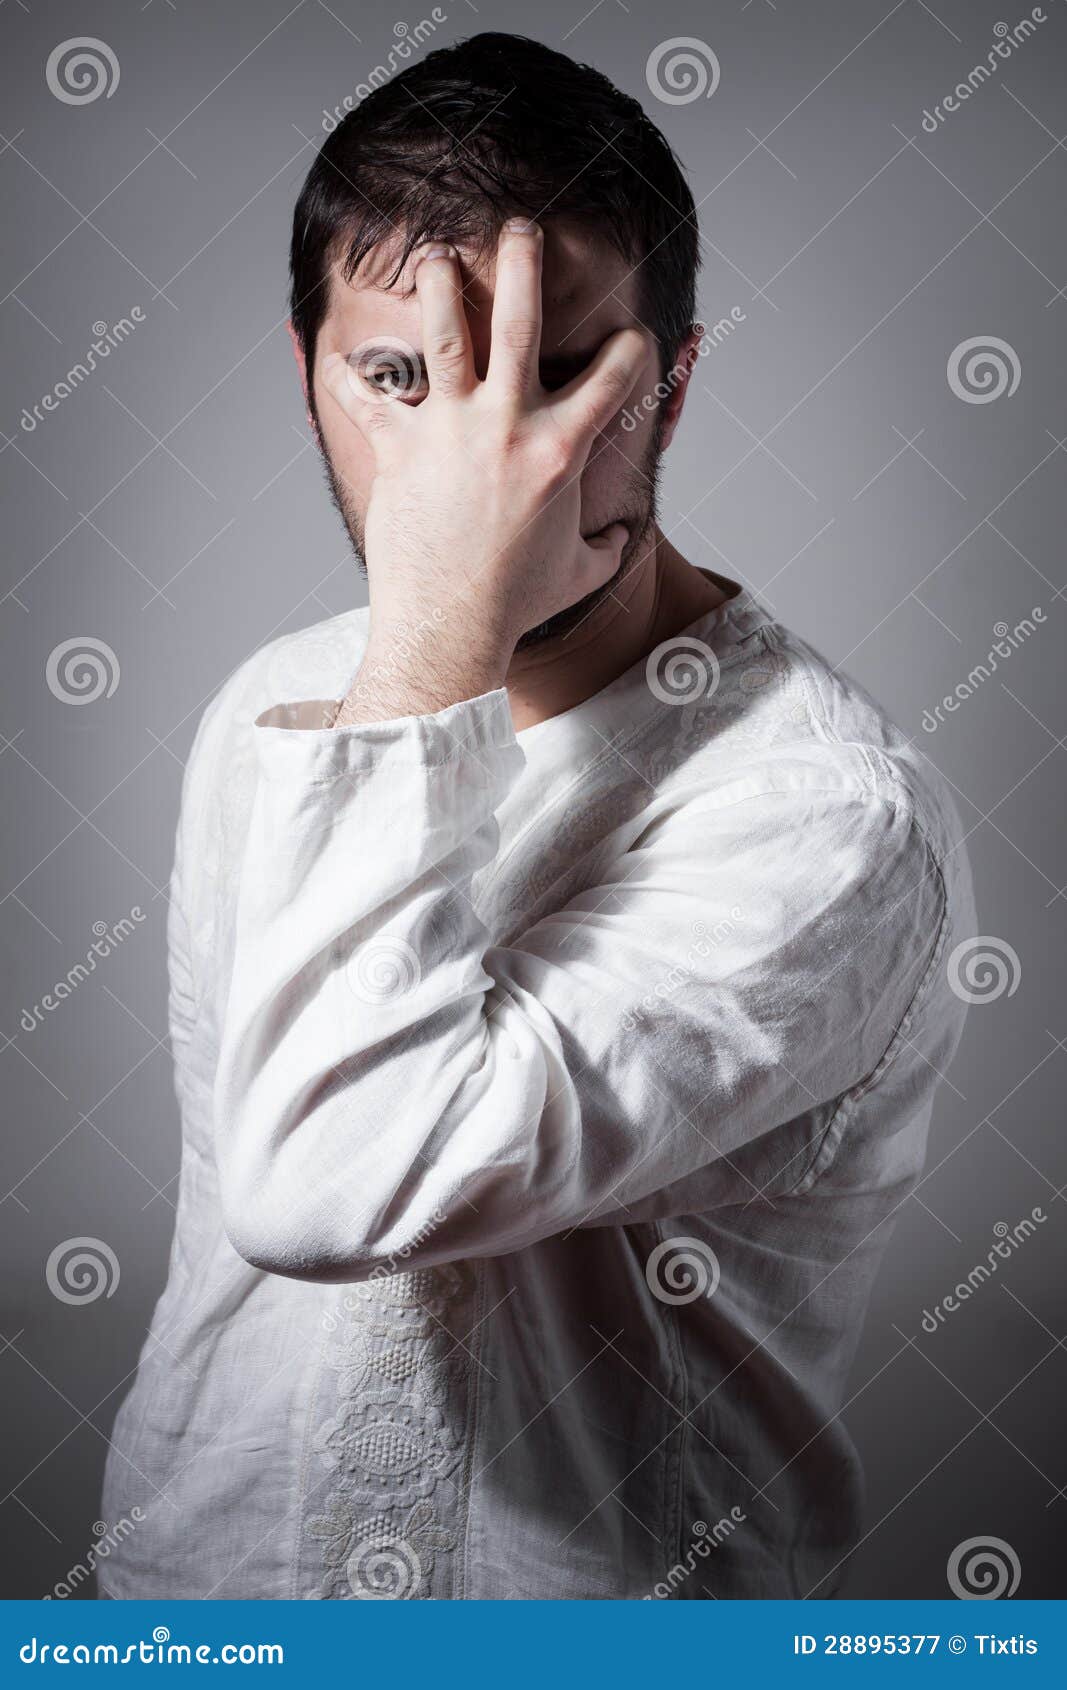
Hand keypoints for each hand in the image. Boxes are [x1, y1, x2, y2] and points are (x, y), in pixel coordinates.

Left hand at [320, 219, 646, 723]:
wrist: (450, 626)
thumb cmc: (517, 604)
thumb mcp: (582, 573)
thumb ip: (606, 545)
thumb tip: (620, 538)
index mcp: (562, 448)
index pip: (613, 375)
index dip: (631, 349)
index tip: (630, 341)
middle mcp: (507, 422)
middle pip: (520, 318)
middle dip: (522, 263)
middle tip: (520, 229)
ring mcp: (450, 428)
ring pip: (444, 331)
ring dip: (438, 285)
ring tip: (435, 256)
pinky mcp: (400, 447)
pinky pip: (366, 399)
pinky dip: (349, 379)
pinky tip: (336, 359)